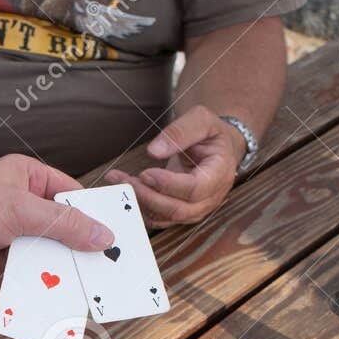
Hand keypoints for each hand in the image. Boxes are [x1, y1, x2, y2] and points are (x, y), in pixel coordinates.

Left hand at [0, 154, 114, 289]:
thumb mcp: (20, 212)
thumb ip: (65, 224)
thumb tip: (102, 235)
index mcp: (26, 176)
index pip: (71, 194)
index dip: (92, 216)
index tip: (115, 236)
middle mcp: (18, 203)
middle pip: (61, 229)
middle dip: (65, 247)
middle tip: (92, 267)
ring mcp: (7, 234)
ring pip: (41, 255)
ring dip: (27, 262)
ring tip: (12, 259)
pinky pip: (21, 273)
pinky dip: (9, 275)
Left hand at [105, 105, 244, 227]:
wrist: (218, 149)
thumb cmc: (211, 133)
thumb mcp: (202, 120)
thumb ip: (180, 132)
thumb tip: (154, 152)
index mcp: (219, 174)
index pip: (194, 189)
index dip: (168, 184)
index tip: (146, 173)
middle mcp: (210, 198)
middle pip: (178, 209)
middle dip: (149, 197)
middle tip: (126, 181)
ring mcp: (196, 209)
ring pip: (166, 217)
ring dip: (140, 203)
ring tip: (119, 182)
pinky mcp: (181, 213)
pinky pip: (158, 218)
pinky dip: (139, 207)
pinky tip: (125, 190)